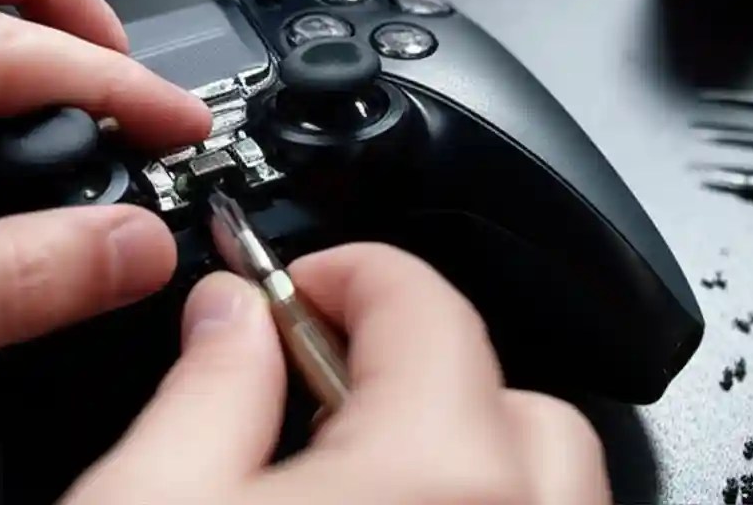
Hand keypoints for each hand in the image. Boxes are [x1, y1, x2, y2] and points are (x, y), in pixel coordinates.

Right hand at [63, 244, 613, 504]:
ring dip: (464, 450)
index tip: (293, 286)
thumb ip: (203, 387)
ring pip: (549, 484)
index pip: (423, 303)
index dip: (344, 270)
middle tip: (324, 383)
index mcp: (431, 481)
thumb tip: (231, 316)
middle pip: (517, 397)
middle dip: (422, 367)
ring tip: (352, 468)